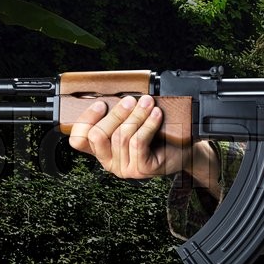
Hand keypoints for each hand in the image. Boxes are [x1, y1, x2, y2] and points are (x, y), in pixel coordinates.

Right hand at [68, 95, 218, 193]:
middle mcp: (110, 162)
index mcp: (102, 150)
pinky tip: (155, 115)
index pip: (78, 140)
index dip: (85, 119)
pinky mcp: (141, 169)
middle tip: (130, 100)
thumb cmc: (158, 135)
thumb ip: (118, 114)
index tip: (101, 103)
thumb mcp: (133, 123)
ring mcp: (125, 168)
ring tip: (148, 103)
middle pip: (98, 135)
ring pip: (121, 136)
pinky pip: (138, 142)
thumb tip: (113, 93)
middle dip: (115, 113)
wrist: (184, 151)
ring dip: (136, 115)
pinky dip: (147, 125)